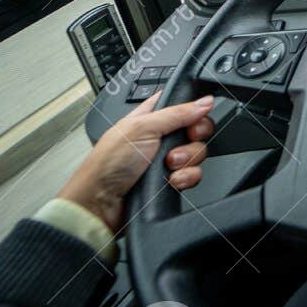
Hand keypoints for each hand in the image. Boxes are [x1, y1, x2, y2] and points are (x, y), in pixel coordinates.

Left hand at [56, 94, 215, 233]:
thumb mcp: (142, 128)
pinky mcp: (171, 180)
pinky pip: (193, 174)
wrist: (102, 204)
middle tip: (177, 144)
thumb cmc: (108, 164)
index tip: (194, 116)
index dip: (192, 108)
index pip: (180, 104)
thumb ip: (177, 113)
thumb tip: (204, 102)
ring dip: (186, 160)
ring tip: (168, 165)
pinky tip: (171, 180)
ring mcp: (166, 160)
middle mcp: (159, 137)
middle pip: (195, 128)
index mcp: (149, 117)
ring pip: (197, 152)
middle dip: (193, 137)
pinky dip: (186, 177)